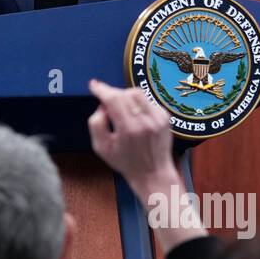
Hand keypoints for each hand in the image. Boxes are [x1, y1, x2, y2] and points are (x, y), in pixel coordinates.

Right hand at [88, 80, 205, 251]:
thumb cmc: (125, 162)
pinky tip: (134, 115)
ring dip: (125, 95)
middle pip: (124, 93)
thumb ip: (96, 124)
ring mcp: (158, 118)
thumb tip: (102, 106)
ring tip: (120, 108)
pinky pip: (147, 101)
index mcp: (128, 129)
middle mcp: (145, 121)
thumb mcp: (101, 148)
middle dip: (112, 93)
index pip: (113, 99)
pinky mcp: (165, 117)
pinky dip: (137, 103)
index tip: (94, 85)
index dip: (102, 89)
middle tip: (105, 100)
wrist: (153, 173)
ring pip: (137, 93)